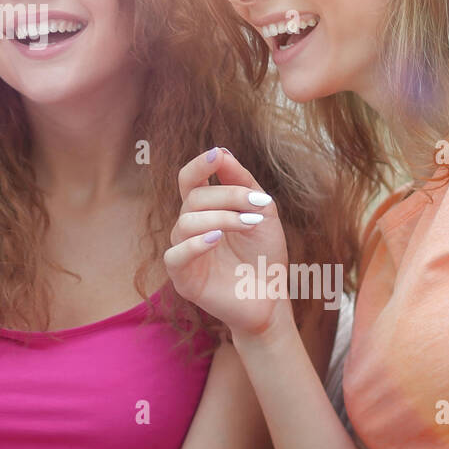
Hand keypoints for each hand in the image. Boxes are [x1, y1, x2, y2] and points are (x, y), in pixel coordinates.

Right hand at [164, 147, 291, 337]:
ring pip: (186, 222)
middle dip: (228, 196)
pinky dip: (195, 244)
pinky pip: (176, 255)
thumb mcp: (262, 211)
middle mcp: (189, 227)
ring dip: (221, 218)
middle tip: (258, 205)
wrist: (272, 297)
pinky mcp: (183, 278)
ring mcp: (183, 251)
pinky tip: (217, 239)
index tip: (217, 155)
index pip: (190, 180)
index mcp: (204, 210)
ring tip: (250, 224)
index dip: (199, 165)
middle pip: (194, 198)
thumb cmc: (264, 254)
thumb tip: (221, 152)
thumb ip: (242, 182)